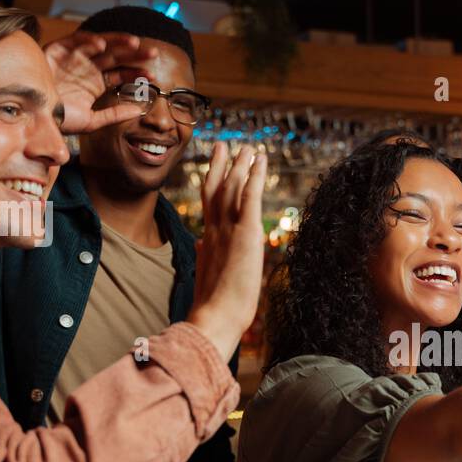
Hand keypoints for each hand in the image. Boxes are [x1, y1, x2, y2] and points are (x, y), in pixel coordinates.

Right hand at [43, 30, 157, 133]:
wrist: (35, 118)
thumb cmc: (60, 119)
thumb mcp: (92, 121)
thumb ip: (115, 115)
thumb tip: (139, 110)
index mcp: (97, 81)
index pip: (122, 73)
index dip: (137, 73)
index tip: (152, 76)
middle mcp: (88, 67)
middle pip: (116, 56)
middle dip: (135, 54)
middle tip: (153, 53)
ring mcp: (75, 57)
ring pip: (100, 44)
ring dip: (117, 42)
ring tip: (134, 43)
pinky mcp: (58, 50)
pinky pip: (75, 40)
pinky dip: (88, 40)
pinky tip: (101, 45)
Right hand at [186, 143, 267, 359]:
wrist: (216, 317)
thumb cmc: (214, 307)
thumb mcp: (208, 275)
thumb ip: (205, 254)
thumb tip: (200, 244)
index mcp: (208, 240)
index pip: (209, 204)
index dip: (212, 182)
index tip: (214, 166)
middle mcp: (215, 229)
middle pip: (217, 188)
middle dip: (222, 165)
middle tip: (226, 145)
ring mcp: (229, 229)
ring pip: (233, 187)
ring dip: (242, 165)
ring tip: (249, 148)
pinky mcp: (245, 232)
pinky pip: (250, 195)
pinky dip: (256, 175)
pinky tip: (260, 159)